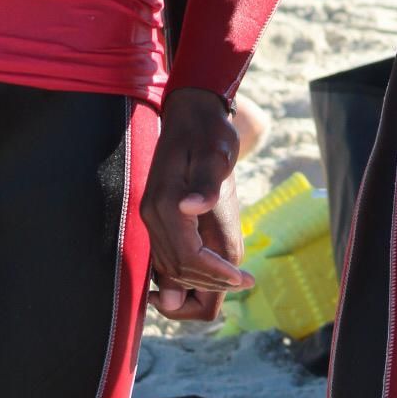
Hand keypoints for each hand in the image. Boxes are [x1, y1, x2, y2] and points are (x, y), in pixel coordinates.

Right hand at [141, 88, 253, 321]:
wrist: (192, 114)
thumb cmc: (209, 133)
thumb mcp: (216, 154)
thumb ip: (206, 184)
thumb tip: (190, 207)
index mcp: (166, 202)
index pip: (188, 257)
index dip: (216, 274)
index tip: (243, 279)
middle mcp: (153, 215)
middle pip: (178, 270)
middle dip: (210, 283)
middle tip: (243, 281)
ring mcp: (153, 217)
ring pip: (170, 269)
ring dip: (200, 281)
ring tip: (233, 279)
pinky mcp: (158, 217)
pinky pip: (168, 256)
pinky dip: (190, 270)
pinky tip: (213, 271)